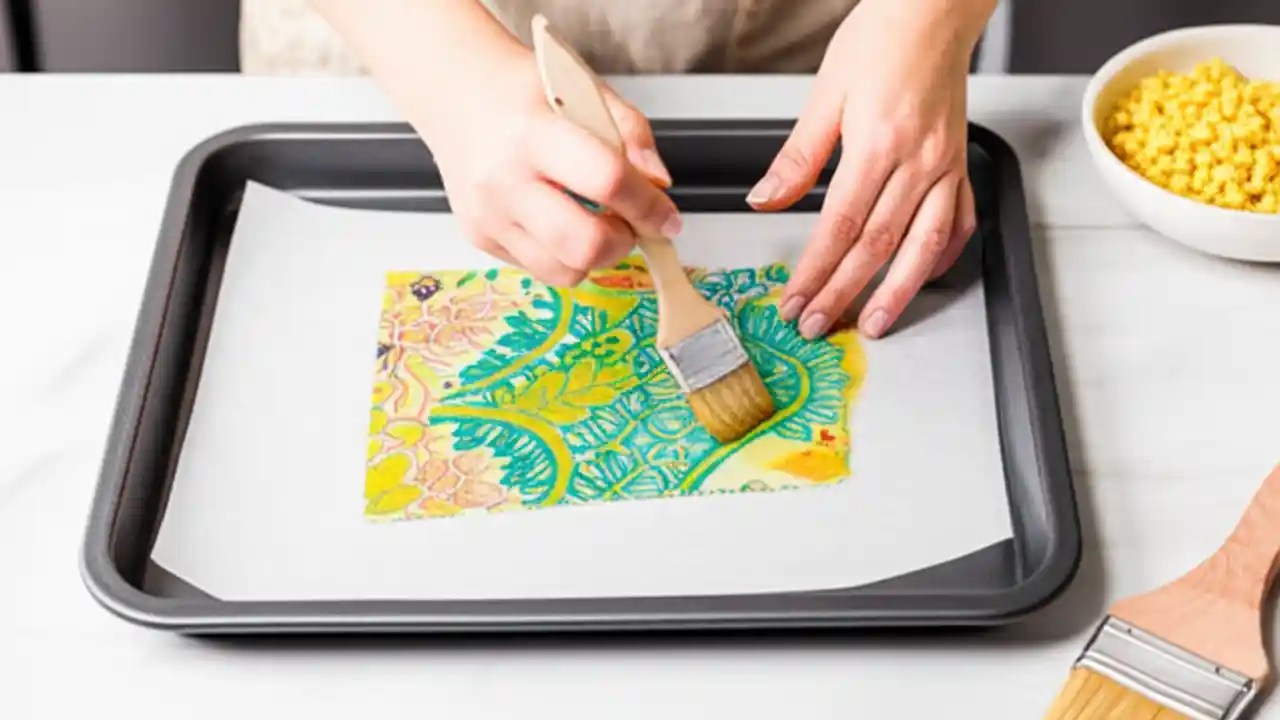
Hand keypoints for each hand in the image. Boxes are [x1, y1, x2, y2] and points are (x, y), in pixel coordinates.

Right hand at [419, 53, 679, 287]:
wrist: (456, 92)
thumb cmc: (522, 90)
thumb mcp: (584, 89)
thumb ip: (631, 133)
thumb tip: (659, 185)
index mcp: (533, 133)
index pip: (607, 181)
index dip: (649, 206)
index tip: (667, 217)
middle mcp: (504, 181)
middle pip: (583, 245)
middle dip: (623, 243)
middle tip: (629, 224)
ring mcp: (489, 216)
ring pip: (563, 271)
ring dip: (594, 256)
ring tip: (595, 223)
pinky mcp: (480, 238)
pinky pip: (539, 268)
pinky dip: (563, 255)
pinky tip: (560, 220)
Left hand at [747, 0, 990, 338]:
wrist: (933, 9)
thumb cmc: (881, 39)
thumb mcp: (826, 93)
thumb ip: (797, 157)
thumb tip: (765, 201)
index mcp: (878, 143)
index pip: (841, 226)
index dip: (816, 271)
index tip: (796, 299)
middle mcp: (918, 161)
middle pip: (877, 246)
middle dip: (843, 292)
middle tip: (817, 323)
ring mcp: (945, 166)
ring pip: (923, 246)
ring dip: (897, 292)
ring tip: (874, 322)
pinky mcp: (960, 164)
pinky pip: (958, 221)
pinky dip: (942, 256)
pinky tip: (923, 276)